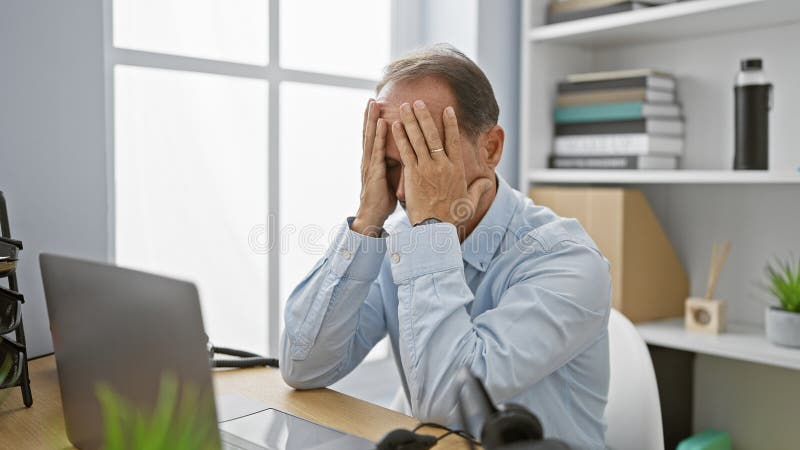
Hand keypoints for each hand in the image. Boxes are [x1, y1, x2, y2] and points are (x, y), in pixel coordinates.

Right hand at [352, 99, 395, 236]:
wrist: (372, 218)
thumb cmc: (382, 202)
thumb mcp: (391, 182)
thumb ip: (395, 169)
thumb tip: (405, 163)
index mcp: (373, 163)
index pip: (374, 138)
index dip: (374, 123)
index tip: (377, 108)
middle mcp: (369, 161)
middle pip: (370, 134)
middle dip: (370, 116)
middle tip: (372, 98)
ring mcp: (370, 165)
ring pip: (371, 137)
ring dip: (372, 119)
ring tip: (373, 103)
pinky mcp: (374, 172)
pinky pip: (378, 151)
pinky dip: (380, 136)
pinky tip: (383, 123)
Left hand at [391, 101, 492, 227]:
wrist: (436, 228)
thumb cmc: (452, 217)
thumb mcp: (469, 202)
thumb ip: (479, 189)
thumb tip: (487, 181)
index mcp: (456, 168)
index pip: (454, 140)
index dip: (451, 123)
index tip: (447, 109)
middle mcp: (442, 164)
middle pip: (433, 134)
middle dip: (425, 116)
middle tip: (418, 102)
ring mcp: (426, 168)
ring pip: (418, 139)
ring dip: (410, 121)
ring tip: (404, 106)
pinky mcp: (412, 174)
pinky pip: (405, 151)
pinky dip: (400, 137)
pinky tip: (395, 125)